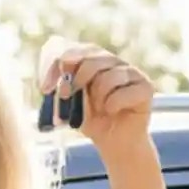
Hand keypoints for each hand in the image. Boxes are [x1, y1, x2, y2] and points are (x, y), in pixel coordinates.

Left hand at [38, 37, 154, 156]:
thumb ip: (60, 86)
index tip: (44, 89)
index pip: (67, 47)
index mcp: (88, 59)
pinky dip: (113, 105)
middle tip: (65, 97)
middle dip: (74, 79)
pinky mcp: (145, 86)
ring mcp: (129, 71)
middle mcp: (109, 61)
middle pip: (89, 57)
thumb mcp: (66, 103)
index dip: (54, 64)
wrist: (113, 142)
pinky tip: (112, 111)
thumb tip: (57, 81)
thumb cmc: (89, 119)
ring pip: (108, 76)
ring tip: (99, 108)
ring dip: (97, 97)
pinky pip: (123, 92)